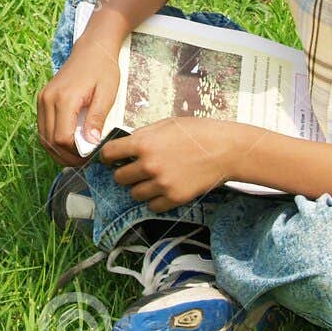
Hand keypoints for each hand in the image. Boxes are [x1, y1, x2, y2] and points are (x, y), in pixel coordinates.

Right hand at [36, 41, 119, 167]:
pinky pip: (43, 127)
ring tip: (76, 156)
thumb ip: (97, 119)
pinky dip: (52, 140)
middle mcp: (48, 99)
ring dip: (57, 151)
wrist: (92, 49)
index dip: (75, 153)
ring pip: (43, 136)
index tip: (90, 157)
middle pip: (49, 141)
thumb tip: (91, 144)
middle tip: (84, 162)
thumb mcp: (107, 94)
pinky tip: (68, 144)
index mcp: (64, 98)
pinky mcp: (43, 99)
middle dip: (66, 156)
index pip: (62, 138)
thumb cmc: (103, 69)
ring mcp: (43, 99)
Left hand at [99, 118, 242, 211]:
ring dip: (139, 188)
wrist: (225, 149)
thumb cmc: (197, 132)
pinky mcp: (174, 198)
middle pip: (119, 177)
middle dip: (124, 173)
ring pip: (134, 194)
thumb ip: (144, 135)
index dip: (106, 157)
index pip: (109, 154)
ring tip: (151, 180)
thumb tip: (127, 144)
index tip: (108, 160)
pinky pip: (152, 206)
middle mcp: (148, 164)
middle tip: (134, 170)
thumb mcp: (166, 124)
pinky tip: (162, 190)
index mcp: (143, 143)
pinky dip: (155, 200)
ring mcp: (161, 183)